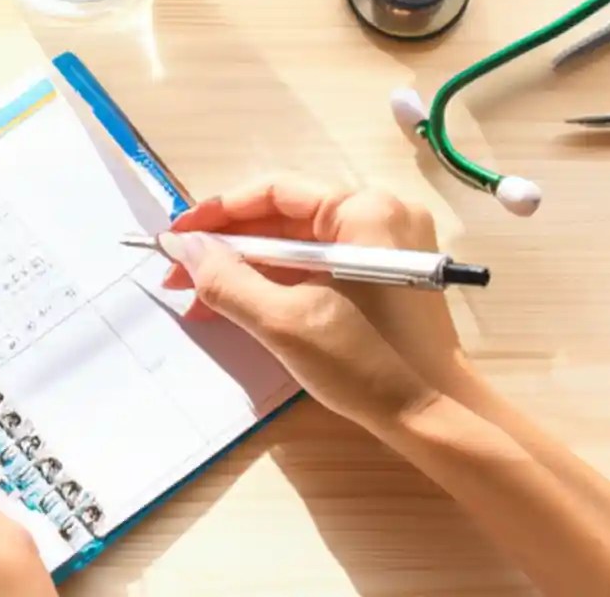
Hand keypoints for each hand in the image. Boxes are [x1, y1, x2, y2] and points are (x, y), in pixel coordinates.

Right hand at [160, 176, 473, 429]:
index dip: (218, 213)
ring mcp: (385, 246)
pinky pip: (316, 266)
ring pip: (297, 245)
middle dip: (226, 246)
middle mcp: (379, 215)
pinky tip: (240, 303)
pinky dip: (276, 282)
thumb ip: (226, 279)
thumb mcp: (282, 321)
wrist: (433, 417)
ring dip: (246, 268)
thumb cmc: (365, 363)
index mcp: (363, 210)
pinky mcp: (383, 276)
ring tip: (200, 296)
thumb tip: (185, 249)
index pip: (274, 192)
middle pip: (284, 217)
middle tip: (179, 273)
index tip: (176, 236)